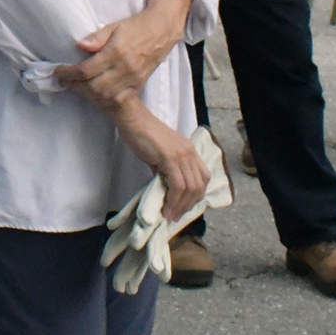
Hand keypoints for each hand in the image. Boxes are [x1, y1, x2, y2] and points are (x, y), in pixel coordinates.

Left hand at [55, 0, 189, 105]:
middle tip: (64, 80)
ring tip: (76, 86)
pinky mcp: (139, 84)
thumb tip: (79, 46)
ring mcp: (134, 79)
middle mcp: (126, 68)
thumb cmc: (136, 26)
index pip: (87, 70)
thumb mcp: (114, 26)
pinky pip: (118, 98)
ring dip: (87, 94)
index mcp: (117, 52)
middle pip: (94, 87)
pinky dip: (103, 99)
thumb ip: (96, 37)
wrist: (162, 30)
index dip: (69, 74)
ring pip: (105, 96)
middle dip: (75, 86)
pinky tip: (94, 93)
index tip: (58, 72)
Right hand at [112, 103, 208, 220]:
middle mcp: (190, 153)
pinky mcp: (170, 158)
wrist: (132, 118)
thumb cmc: (142, 133)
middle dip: (189, 205)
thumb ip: (166, 170)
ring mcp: (182, 155)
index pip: (204, 177)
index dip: (197, 195)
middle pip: (199, 186)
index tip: (184, 207)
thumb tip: (165, 189)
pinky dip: (173, 200)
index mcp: (190, 151)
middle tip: (176, 216)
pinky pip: (178, 185)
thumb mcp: (160, 154)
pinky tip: (165, 208)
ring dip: (181, 206)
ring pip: (190, 188)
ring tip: (170, 216)